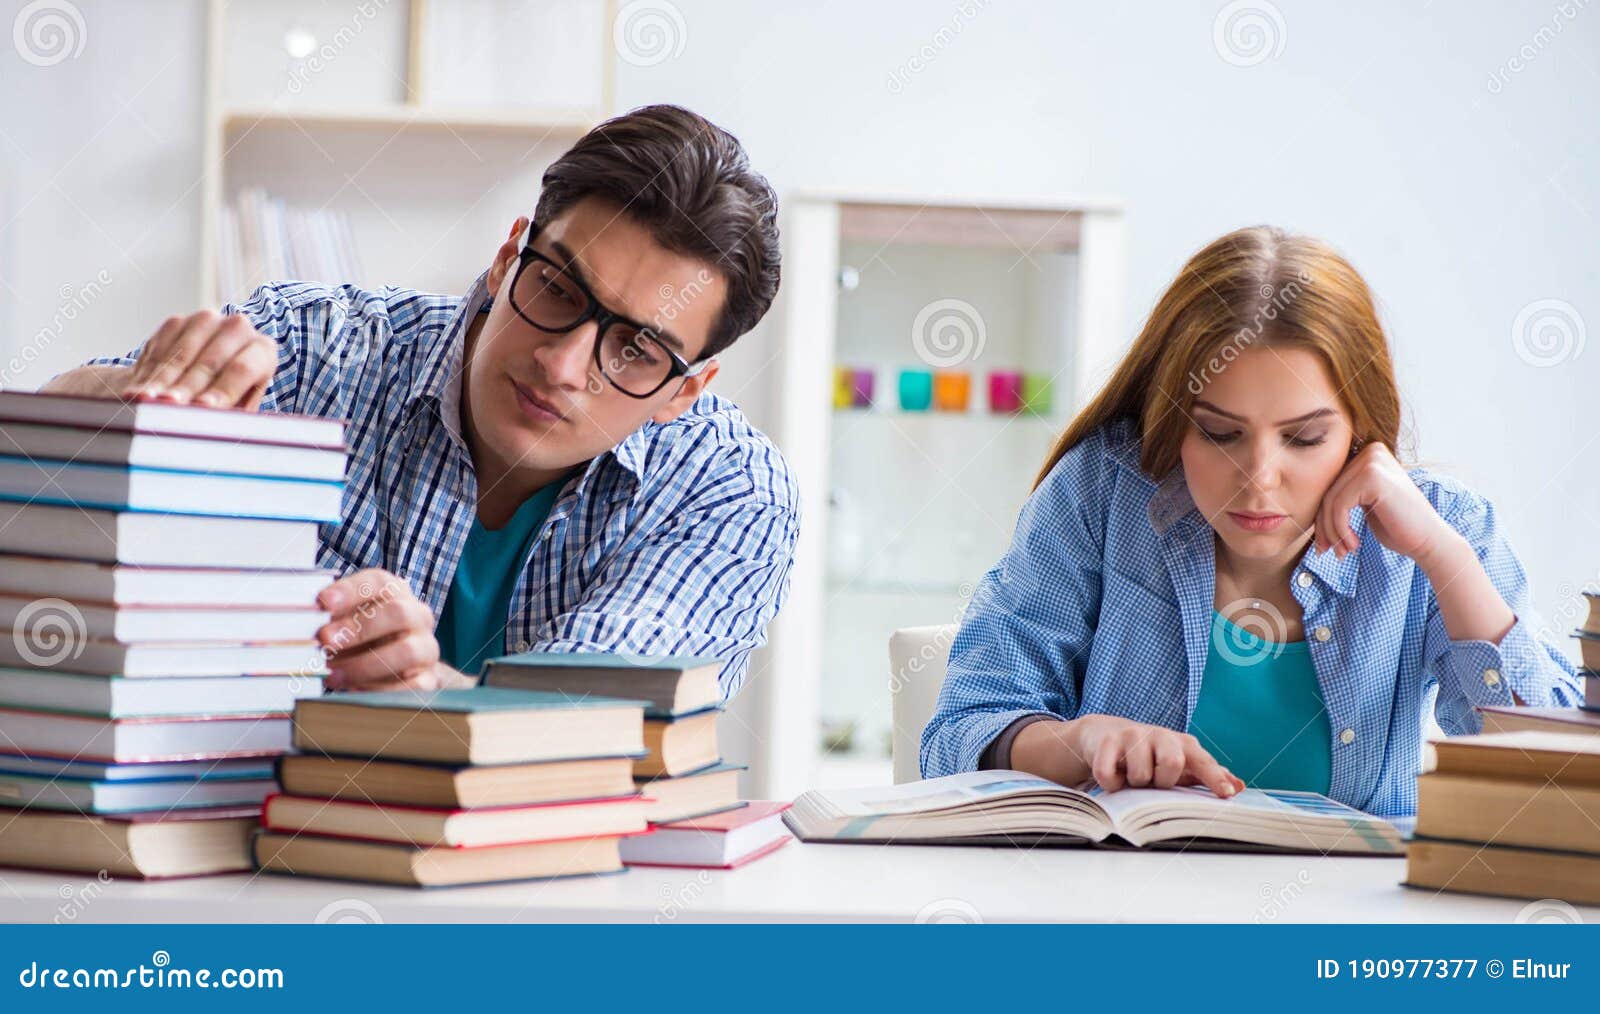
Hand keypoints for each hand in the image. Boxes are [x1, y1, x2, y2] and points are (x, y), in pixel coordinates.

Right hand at [121, 310, 276, 408]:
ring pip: (180, 357)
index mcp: (262, 349)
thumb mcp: (237, 409)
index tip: (203, 408)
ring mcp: (206, 321)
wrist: (196, 379)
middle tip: (170, 407)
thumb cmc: (226, 401)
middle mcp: (238, 328)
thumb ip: (231, 416)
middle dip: (186, 390)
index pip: (241, 369)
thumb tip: (218, 430)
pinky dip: (148, 374)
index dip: (221, 391)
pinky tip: (138, 393)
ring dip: (162, 383)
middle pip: (208, 364)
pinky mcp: (176, 322)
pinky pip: (159, 351)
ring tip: (147, 402)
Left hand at [316, 569, 467, 691]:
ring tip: (333, 675)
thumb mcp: (349, 621)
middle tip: (325, 640)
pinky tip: (355, 690)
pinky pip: (411, 686)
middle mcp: (417, 615)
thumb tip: (302, 625)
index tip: (322, 602)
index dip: (350, 590)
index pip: (378, 582)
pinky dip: (380, 689)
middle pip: (398, 613)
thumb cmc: (367, 638)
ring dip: (366, 664)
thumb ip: (332, 619)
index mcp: (396, 593)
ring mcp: (427, 647)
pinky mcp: (430, 678)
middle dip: (358, 628)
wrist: (405, 668)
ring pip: (408, 651)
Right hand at [1020, 715, 1243, 797]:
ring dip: (1134, 784)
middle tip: (1153, 782)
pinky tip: (1113, 777)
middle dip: (1162, 782)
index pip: (1202, 761)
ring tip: (1131, 777)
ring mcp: (1132, 735)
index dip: (1214, 777)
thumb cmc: (1149, 756)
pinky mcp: (1107, 741)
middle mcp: (1160, 735)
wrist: (1104, 734)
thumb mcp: (1179, 764)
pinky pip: (1108, 773)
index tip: (1226, 794)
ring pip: (1139, 774)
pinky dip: (1110, 784)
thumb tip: (1239, 786)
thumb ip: (1207, 775)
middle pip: (1172, 763)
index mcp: (1182, 744)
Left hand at [1313, 441, 1456, 565]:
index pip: (1331, 484)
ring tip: (1342, 551)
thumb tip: (1304, 500)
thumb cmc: (1397, 526)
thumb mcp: (1364, 503)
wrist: (1429, 541)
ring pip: (1331, 500)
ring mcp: (1373, 461)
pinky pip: (1339, 506)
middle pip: (1328, 491)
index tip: (1324, 543)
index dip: (1322, 516)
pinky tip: (1354, 545)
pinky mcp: (1373, 477)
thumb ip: (1343, 494)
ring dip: (1332, 531)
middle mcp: (1372, 451)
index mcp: (1369, 454)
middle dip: (1324, 525)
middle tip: (1326, 550)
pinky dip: (1341, 530)